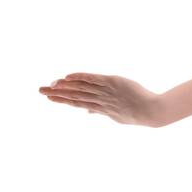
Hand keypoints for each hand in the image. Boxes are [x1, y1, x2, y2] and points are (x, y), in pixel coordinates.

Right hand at [38, 73, 168, 126]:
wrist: (151, 112)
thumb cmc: (136, 114)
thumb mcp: (117, 116)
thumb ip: (101, 111)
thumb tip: (88, 112)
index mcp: (100, 108)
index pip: (77, 103)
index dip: (62, 100)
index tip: (49, 98)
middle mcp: (100, 100)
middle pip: (75, 96)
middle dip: (57, 94)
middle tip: (40, 90)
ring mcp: (106, 92)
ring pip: (81, 88)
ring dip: (64, 86)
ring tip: (50, 84)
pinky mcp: (113, 82)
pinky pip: (94, 79)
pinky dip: (81, 77)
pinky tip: (68, 76)